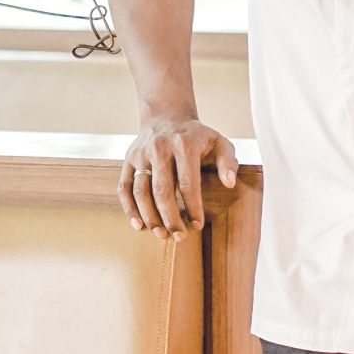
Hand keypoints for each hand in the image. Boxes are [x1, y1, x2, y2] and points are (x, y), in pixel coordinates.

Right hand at [118, 116, 237, 238]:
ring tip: (161, 234)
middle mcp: (159, 149)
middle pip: (162, 190)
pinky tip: (138, 224)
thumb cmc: (196, 137)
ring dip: (150, 216)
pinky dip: (129, 208)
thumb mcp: (219, 142)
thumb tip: (229, 183)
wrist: (166, 116)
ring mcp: (141, 155)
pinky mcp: (128, 161)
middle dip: (170, 217)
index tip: (197, 225)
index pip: (188, 183)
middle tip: (178, 237)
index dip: (193, 207)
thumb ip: (228, 162)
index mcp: (184, 145)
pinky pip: (125, 187)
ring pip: (141, 191)